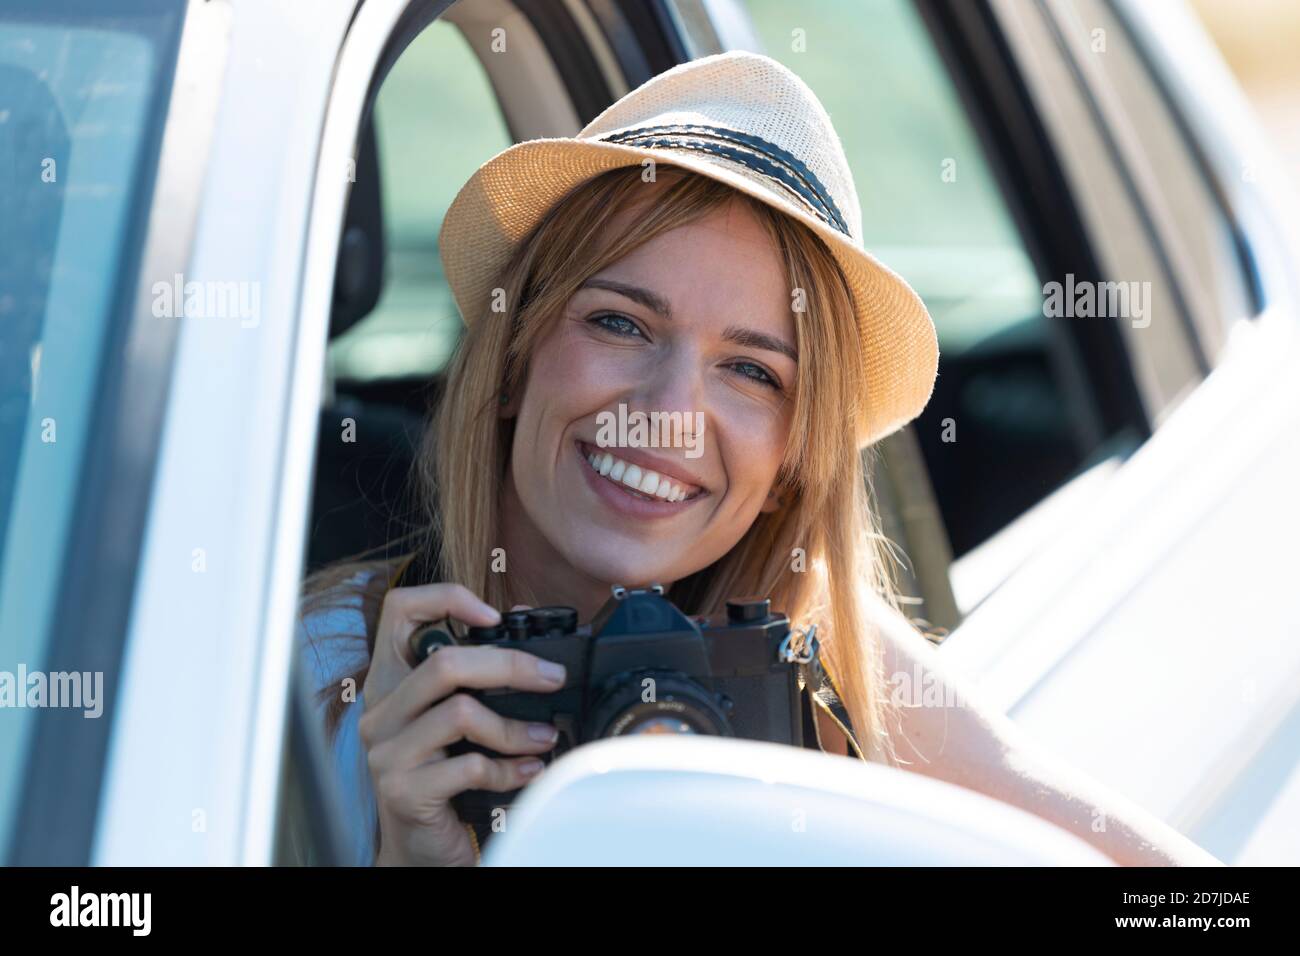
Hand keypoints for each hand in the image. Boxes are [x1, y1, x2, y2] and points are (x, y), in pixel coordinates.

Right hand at [359, 584, 564, 865]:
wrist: (420, 847)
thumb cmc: (443, 776)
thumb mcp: (456, 720)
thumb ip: (480, 674)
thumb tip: (524, 617)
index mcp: (391, 681)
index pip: (399, 610)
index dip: (446, 598)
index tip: (493, 616)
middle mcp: (381, 711)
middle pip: (446, 663)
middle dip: (511, 666)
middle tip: (551, 677)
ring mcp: (387, 752)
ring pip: (461, 713)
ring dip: (516, 727)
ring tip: (544, 736)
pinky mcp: (404, 791)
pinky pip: (469, 766)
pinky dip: (510, 768)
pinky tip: (527, 771)